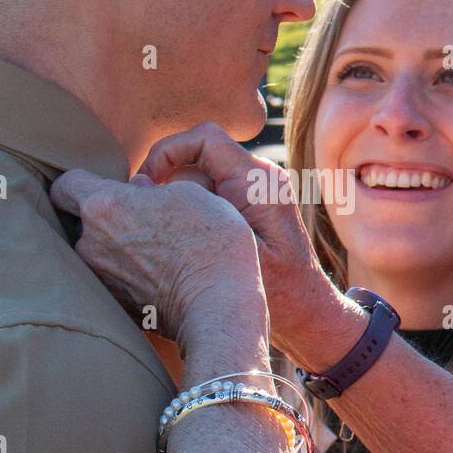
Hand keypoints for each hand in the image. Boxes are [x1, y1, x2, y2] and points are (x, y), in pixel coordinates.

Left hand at [50, 168, 262, 345]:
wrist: (218, 303)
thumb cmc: (209, 241)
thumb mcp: (189, 193)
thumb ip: (151, 186)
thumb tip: (138, 187)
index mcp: (104, 205)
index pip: (65, 185)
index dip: (80, 183)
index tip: (101, 188)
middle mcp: (90, 243)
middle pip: (80, 223)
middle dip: (101, 219)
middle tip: (135, 220)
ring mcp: (98, 278)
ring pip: (95, 255)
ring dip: (114, 249)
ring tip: (152, 252)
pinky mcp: (113, 305)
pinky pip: (112, 282)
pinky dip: (126, 277)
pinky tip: (156, 277)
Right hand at [137, 123, 362, 363]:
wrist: (309, 315)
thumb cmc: (278, 295)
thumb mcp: (233, 256)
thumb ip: (192, 217)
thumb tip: (142, 185)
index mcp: (258, 182)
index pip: (205, 138)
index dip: (168, 151)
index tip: (145, 184)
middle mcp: (259, 178)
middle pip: (196, 162)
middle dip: (170, 190)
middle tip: (153, 226)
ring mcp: (255, 192)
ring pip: (199, 182)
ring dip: (181, 208)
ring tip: (173, 245)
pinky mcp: (249, 207)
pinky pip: (210, 198)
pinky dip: (193, 216)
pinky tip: (186, 248)